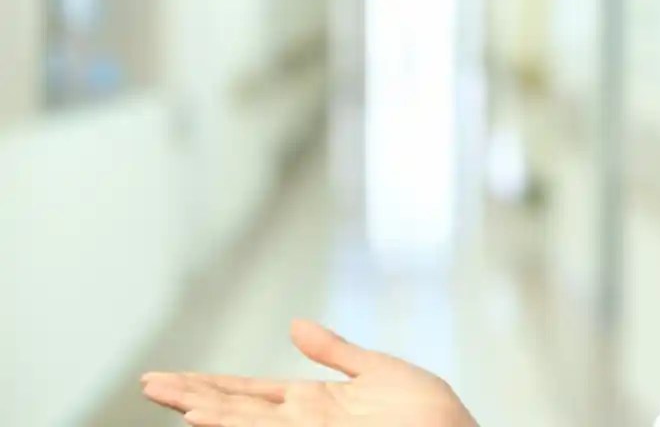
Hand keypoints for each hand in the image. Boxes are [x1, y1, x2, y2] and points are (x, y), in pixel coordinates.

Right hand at [141, 319, 478, 425]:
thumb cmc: (429, 415)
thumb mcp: (379, 371)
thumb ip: (335, 351)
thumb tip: (293, 325)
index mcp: (313, 404)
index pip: (248, 393)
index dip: (208, 385)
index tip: (167, 377)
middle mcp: (302, 424)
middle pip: (235, 408)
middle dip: (192, 396)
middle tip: (148, 383)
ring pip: (244, 424)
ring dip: (206, 412)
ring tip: (168, 398)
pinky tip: (210, 420)